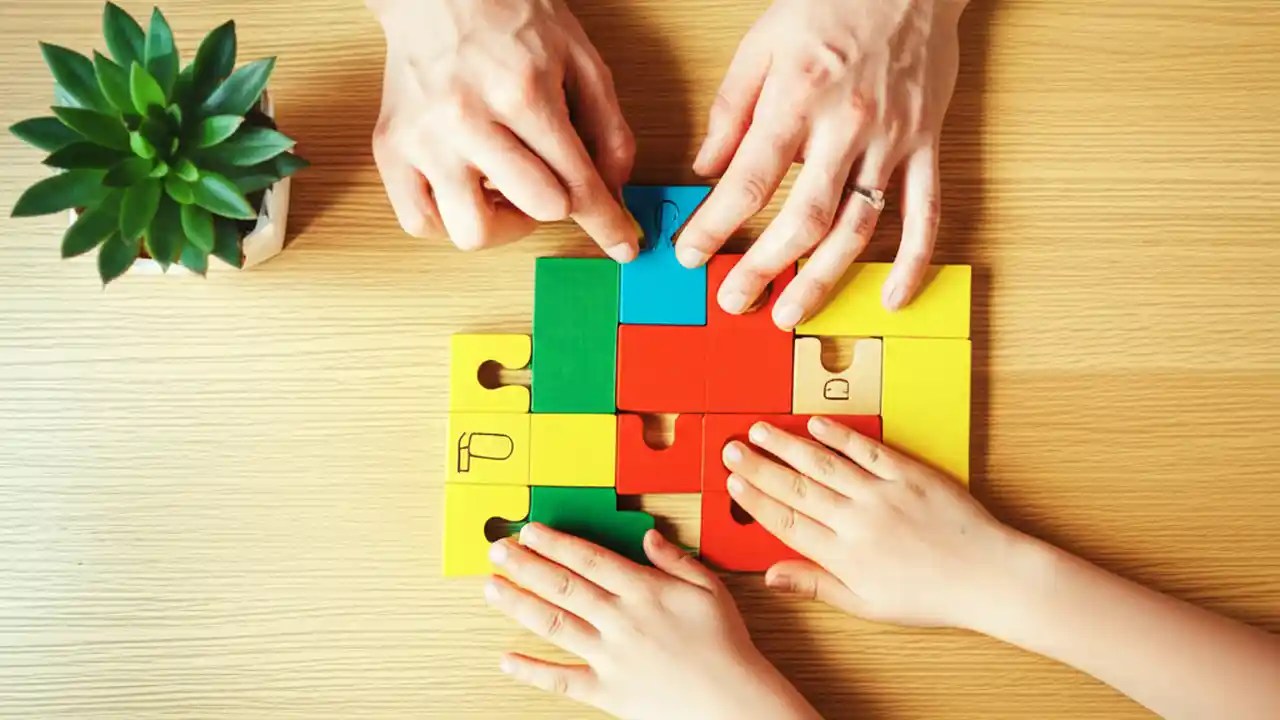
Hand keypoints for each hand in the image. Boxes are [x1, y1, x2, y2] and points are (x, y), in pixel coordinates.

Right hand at [369, 0, 638, 258]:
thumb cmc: (509, 17)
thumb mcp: (580, 58)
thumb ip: (608, 127)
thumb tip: (614, 190)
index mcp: (521, 92)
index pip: (577, 184)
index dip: (607, 223)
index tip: (622, 245)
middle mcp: (468, 119)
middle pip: (536, 209)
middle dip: (558, 204)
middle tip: (552, 181)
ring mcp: (423, 138)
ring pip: (471, 231)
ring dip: (503, 226)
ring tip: (507, 192)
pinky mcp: (390, 148)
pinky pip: (419, 222)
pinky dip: (448, 222)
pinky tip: (468, 192)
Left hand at [485, 524, 821, 719]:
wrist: (733, 702)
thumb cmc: (725, 646)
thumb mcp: (710, 589)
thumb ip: (676, 560)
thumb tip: (648, 536)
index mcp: (645, 591)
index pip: (589, 558)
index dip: (556, 542)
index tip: (531, 529)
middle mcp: (620, 620)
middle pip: (563, 585)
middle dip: (526, 564)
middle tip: (497, 549)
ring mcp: (610, 656)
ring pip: (554, 624)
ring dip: (519, 604)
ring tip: (491, 588)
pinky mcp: (606, 691)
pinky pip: (562, 680)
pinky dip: (531, 670)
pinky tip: (506, 658)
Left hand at [678, 0, 966, 327]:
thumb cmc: (832, 3)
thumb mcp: (761, 44)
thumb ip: (730, 110)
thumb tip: (706, 169)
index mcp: (798, 99)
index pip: (750, 179)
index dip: (716, 224)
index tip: (691, 254)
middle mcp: (847, 127)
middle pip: (804, 217)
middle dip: (764, 267)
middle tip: (735, 301)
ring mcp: (892, 141)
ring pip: (858, 227)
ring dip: (822, 279)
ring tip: (792, 313)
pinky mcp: (927, 146)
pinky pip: (925, 213)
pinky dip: (912, 261)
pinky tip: (890, 296)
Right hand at [722, 417, 1020, 629]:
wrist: (987, 577)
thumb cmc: (929, 597)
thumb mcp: (867, 605)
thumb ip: (816, 585)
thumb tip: (771, 576)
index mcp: (845, 557)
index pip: (788, 523)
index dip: (756, 501)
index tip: (732, 484)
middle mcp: (858, 522)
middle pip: (797, 489)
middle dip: (759, 467)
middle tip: (732, 448)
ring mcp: (883, 494)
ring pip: (824, 465)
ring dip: (789, 445)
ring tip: (760, 430)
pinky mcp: (909, 475)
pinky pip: (867, 451)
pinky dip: (839, 436)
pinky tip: (816, 423)